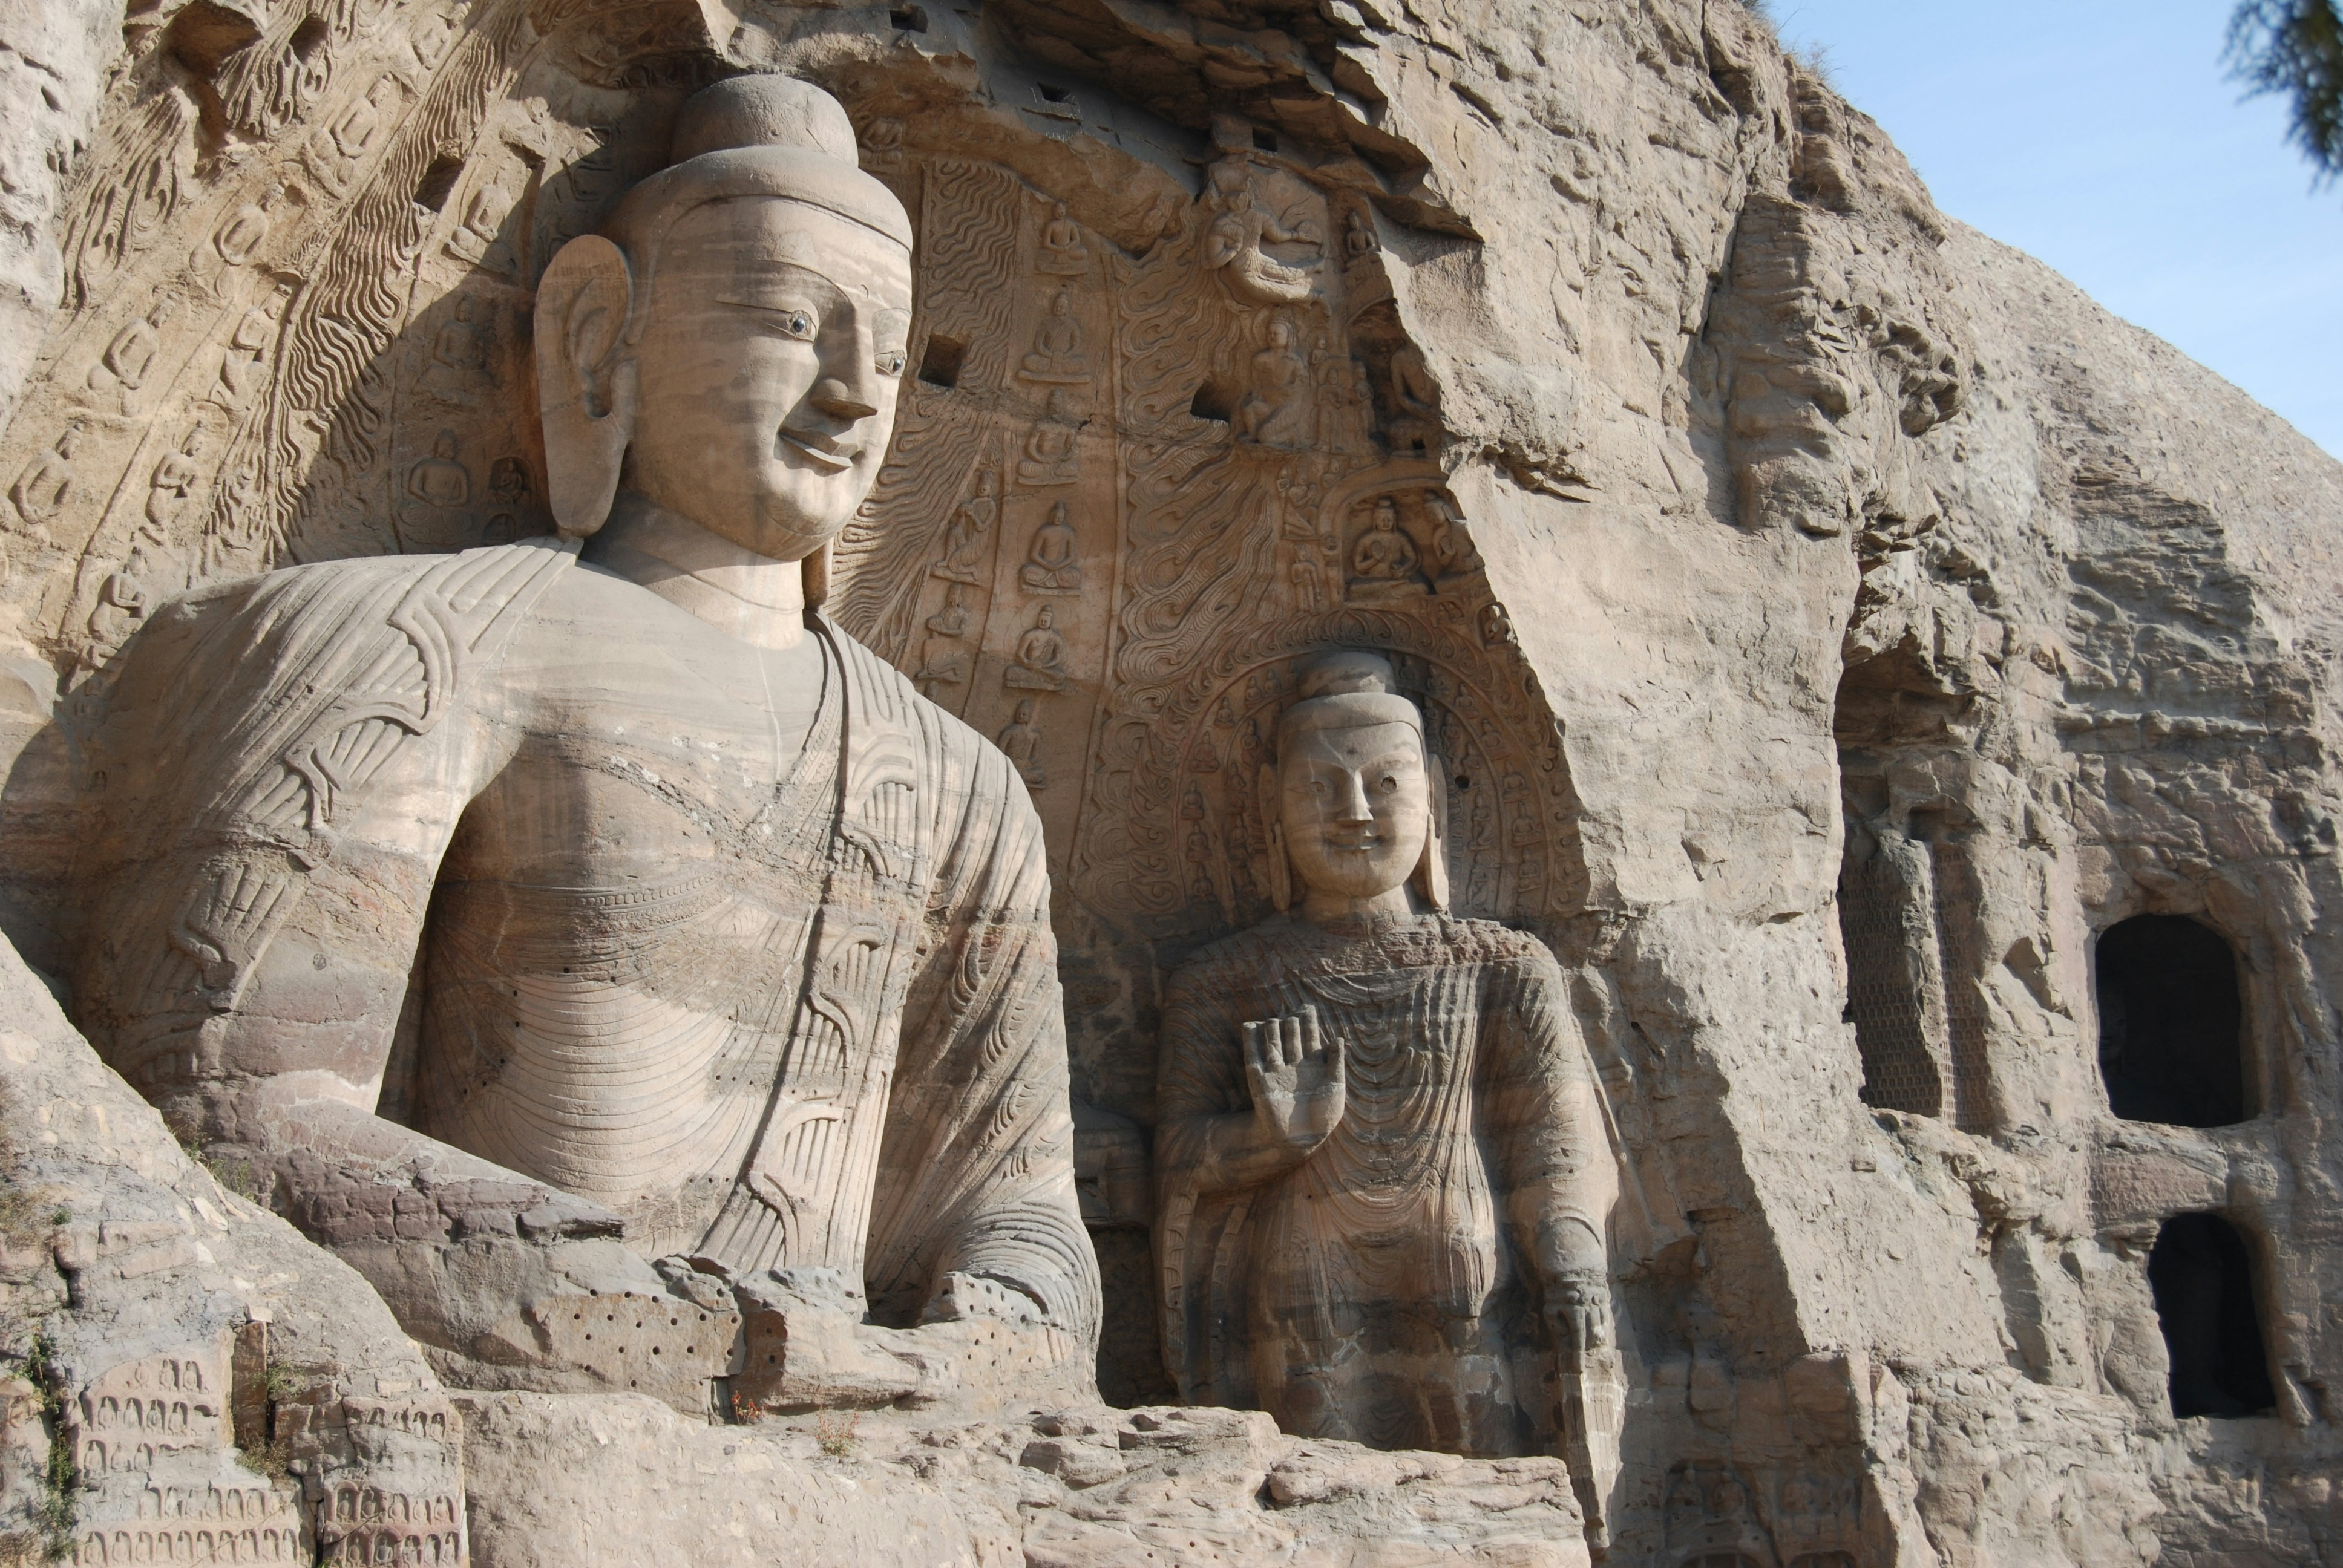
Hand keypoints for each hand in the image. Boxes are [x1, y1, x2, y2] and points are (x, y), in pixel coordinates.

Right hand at [1243, 1010, 1344, 1151]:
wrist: (1301, 1140)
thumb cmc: (1322, 1117)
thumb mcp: (1336, 1088)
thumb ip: (1336, 1063)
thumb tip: (1338, 1039)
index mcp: (1314, 1066)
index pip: (1310, 1037)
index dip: (1309, 1022)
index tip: (1308, 1007)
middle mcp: (1295, 1066)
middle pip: (1290, 1037)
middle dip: (1291, 1025)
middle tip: (1292, 1015)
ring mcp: (1277, 1072)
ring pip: (1273, 1043)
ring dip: (1272, 1030)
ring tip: (1273, 1019)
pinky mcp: (1260, 1081)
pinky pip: (1253, 1056)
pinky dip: (1251, 1041)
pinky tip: (1249, 1026)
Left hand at [1544, 1268, 1611, 1369]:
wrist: (1572, 1258)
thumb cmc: (1555, 1284)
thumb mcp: (1549, 1303)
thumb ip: (1556, 1322)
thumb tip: (1566, 1337)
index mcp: (1577, 1311)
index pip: (1578, 1339)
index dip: (1577, 1356)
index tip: (1578, 1369)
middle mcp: (1591, 1309)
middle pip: (1592, 1336)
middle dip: (1588, 1350)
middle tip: (1584, 1362)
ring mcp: (1600, 1303)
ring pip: (1601, 1327)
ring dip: (1597, 1339)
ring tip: (1593, 1349)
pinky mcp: (1605, 1296)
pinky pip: (1605, 1316)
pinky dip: (1603, 1326)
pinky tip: (1601, 1333)